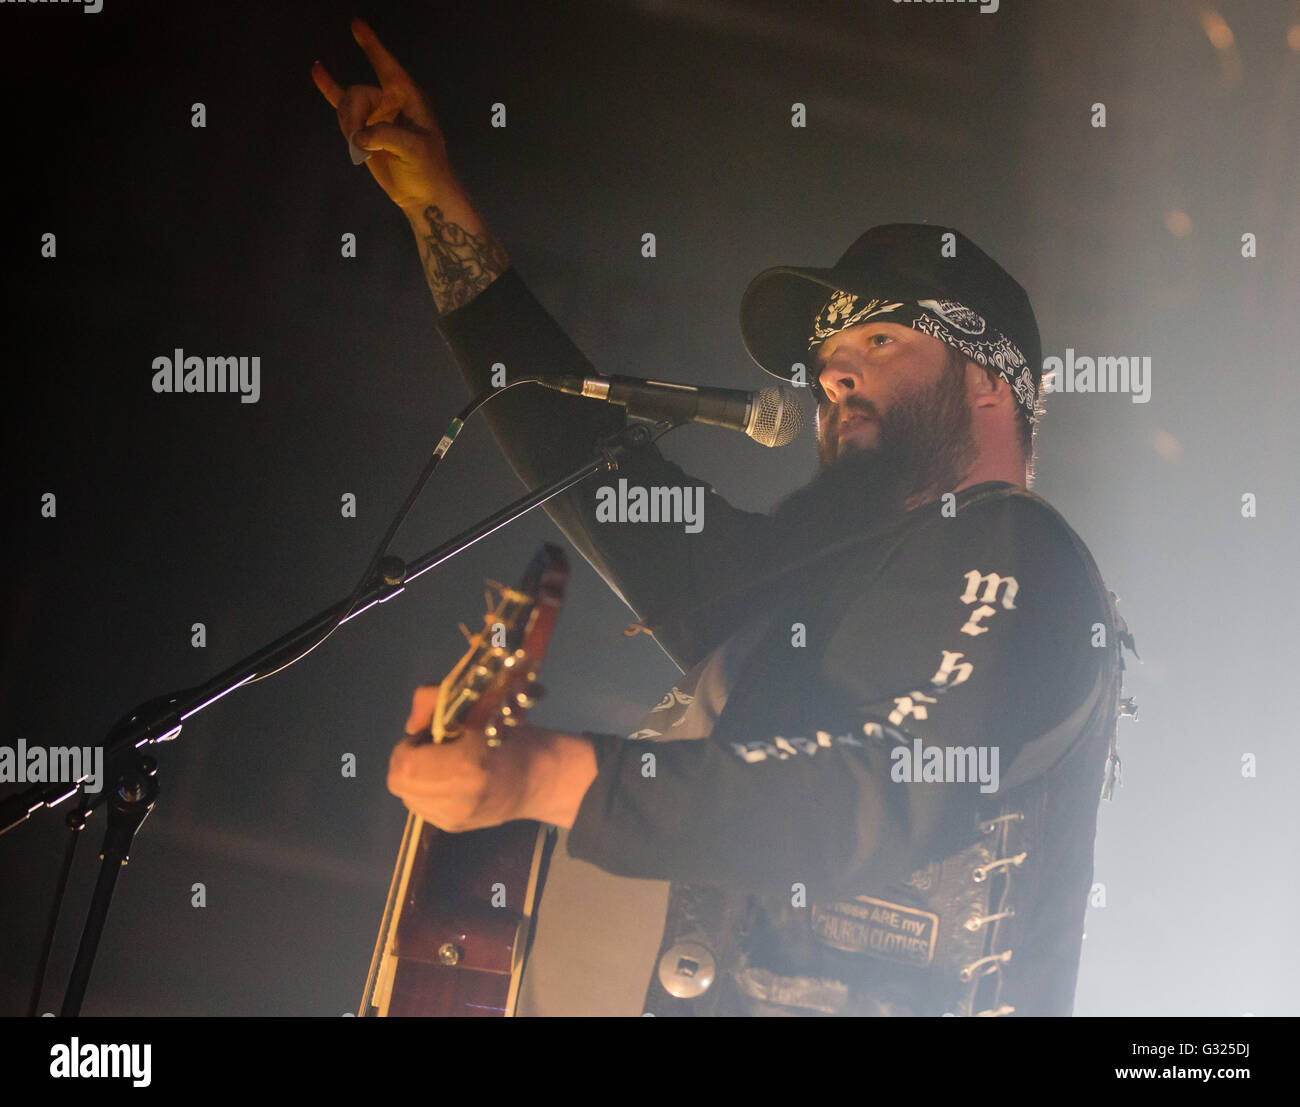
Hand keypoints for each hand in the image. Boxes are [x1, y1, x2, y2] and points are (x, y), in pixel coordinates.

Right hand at [312, 18, 457, 214]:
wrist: (422, 194)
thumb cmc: (428, 169)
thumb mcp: (415, 150)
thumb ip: (387, 136)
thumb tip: (359, 136)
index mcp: (408, 99)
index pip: (388, 67)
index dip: (372, 46)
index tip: (356, 24)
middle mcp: (390, 101)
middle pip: (357, 95)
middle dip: (353, 116)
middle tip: (360, 142)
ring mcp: (375, 114)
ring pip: (347, 107)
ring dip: (349, 127)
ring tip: (364, 149)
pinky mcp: (364, 129)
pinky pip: (342, 106)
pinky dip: (329, 89)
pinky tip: (317, 70)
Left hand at [389, 685, 598, 831]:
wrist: (536, 778)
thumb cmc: (508, 736)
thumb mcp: (476, 706)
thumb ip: (434, 701)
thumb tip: (410, 725)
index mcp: (463, 767)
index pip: (404, 764)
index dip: (408, 746)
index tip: (429, 735)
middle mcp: (456, 799)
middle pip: (399, 782)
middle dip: (406, 761)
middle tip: (429, 749)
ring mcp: (453, 818)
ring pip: (406, 796)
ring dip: (414, 778)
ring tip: (440, 764)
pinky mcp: (452, 827)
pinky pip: (420, 807)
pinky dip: (424, 791)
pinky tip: (448, 780)